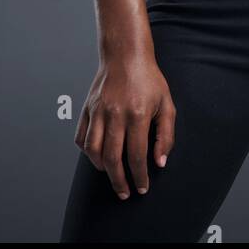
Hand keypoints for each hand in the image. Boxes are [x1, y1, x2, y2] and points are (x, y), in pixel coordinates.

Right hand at [74, 52, 176, 199]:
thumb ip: (165, 135)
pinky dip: (87, 153)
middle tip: (125, 193)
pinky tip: (98, 157)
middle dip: (119, 181)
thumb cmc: (149, 80)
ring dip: (102, 169)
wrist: (126, 56)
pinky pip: (81, 138)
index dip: (139, 176)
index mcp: (139, 114)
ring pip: (93, 151)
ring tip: (113, 175)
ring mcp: (98, 112)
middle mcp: (116, 114)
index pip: (136, 155)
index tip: (142, 188)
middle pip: (113, 158)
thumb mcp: (166, 104)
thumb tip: (159, 162)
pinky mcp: (87, 109)